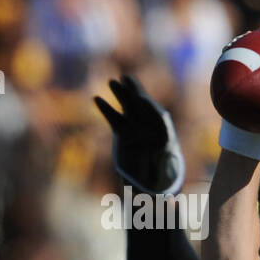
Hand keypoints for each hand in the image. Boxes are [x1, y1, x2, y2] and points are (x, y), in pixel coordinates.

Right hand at [94, 75, 184, 195]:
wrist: (150, 178)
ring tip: (112, 81)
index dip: (151, 110)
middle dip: (135, 95)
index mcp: (164, 139)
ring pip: (129, 110)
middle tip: (127, 80)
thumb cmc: (157, 177)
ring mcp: (136, 130)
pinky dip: (106, 110)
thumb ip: (156, 174)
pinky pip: (115, 120)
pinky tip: (96, 99)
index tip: (143, 100)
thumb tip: (153, 174)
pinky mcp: (124, 133)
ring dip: (121, 95)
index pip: (159, 120)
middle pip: (143, 110)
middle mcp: (150, 132)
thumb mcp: (158, 177)